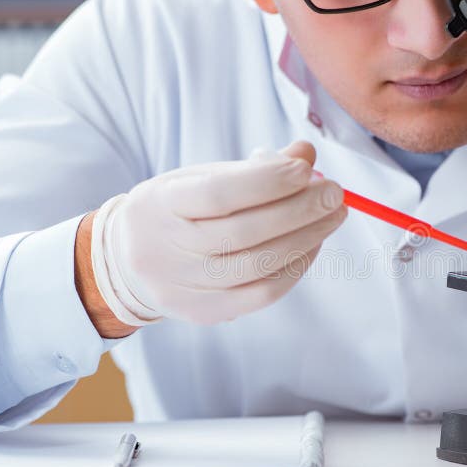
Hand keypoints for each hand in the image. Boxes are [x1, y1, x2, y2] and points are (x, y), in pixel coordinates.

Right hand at [89, 141, 346, 325]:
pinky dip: (295, 268)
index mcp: (160, 205)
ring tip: (332, 217)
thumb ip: (253, 168)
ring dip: (306, 239)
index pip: (218, 194)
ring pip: (258, 266)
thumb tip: (306, 154)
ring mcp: (185, 287)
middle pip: (244, 232)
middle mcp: (167, 249)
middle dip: (299, 211)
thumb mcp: (200, 178)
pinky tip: (312, 245)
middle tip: (335, 194)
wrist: (131, 260)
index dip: (267, 181)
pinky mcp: (205, 312)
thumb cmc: (178, 211)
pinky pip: (262, 294)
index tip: (306, 169)